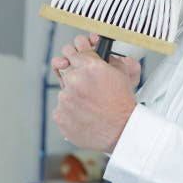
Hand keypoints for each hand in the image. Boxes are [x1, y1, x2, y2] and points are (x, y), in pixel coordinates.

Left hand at [51, 35, 136, 152]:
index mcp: (89, 66)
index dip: (79, 59)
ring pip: (64, 91)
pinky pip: (61, 109)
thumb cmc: (123, 103)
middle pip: (68, 71)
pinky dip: (70, 111)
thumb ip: (105, 59)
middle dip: (78, 77)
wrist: (122, 129)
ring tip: (91, 105)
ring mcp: (64, 98)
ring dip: (74, 96)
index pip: (74, 53)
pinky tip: (85, 114)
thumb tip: (97, 53)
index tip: (81, 64)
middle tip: (90, 88)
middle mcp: (74, 80)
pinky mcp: (59, 115)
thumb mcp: (122, 72)